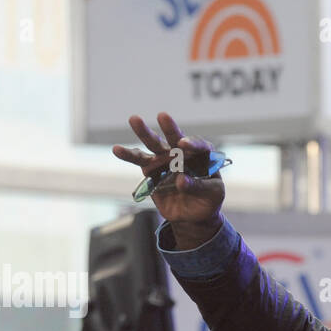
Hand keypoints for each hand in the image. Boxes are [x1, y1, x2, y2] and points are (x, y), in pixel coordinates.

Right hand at [112, 111, 223, 247]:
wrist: (192, 214)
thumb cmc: (207, 200)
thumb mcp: (212, 195)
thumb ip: (198, 186)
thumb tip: (181, 181)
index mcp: (203, 157)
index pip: (200, 146)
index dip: (193, 144)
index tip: (184, 144)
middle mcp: (183, 154)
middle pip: (176, 138)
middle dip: (170, 128)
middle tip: (163, 116)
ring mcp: (166, 160)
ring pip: (155, 145)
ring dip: (145, 132)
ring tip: (134, 119)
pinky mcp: (152, 169)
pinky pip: (140, 161)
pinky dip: (129, 155)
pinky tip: (117, 149)